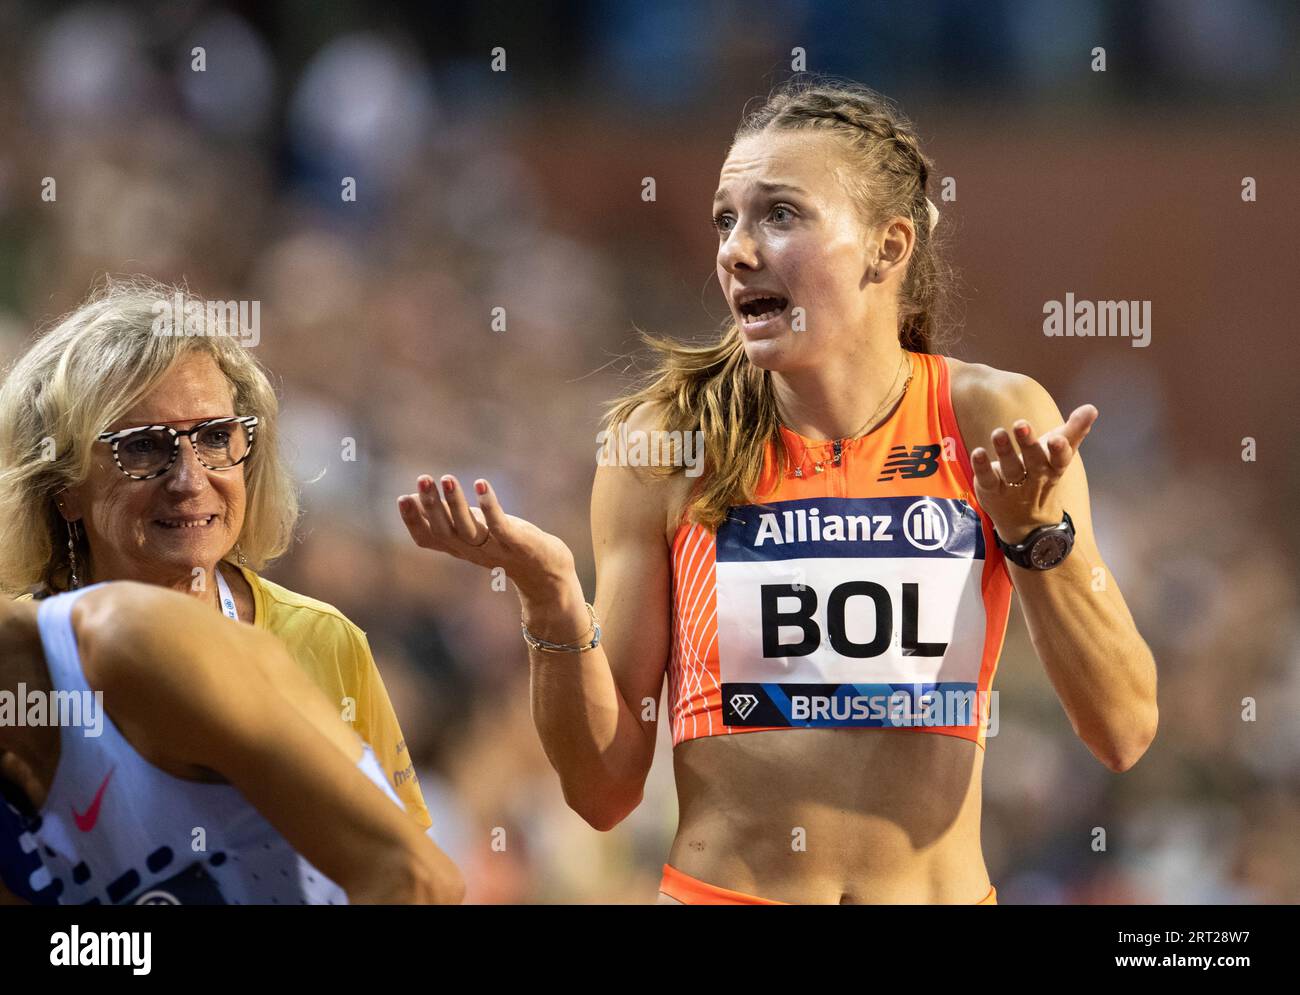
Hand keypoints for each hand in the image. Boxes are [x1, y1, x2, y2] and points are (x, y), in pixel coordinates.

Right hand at [397, 475, 575, 596]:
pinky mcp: (517, 543)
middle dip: (431, 505)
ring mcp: (494, 548)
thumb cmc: (504, 545)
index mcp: (457, 547)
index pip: (427, 539)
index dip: (413, 521)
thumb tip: (415, 499)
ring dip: (456, 503)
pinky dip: (489, 506)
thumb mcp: (471, 532)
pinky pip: (500, 526)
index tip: (403, 497)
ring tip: (448, 478)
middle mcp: (471, 550)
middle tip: (422, 478)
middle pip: (444, 531)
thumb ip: (446, 519)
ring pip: (468, 528)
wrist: (545, 573)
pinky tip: (481, 484)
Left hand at [969, 404, 1096, 543]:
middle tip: (1020, 424)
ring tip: (998, 433)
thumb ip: (1074, 431)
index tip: (1057, 438)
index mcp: (1053, 468)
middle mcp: (1034, 477)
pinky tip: (977, 452)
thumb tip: (1091, 408)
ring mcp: (1012, 486)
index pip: (1060, 459)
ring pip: (1009, 469)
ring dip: (1004, 451)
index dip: (1059, 450)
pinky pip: (987, 478)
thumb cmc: (1043, 475)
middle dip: (1027, 443)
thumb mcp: (1059, 455)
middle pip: (1033, 460)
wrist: (1027, 522)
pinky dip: (982, 466)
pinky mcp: (992, 489)